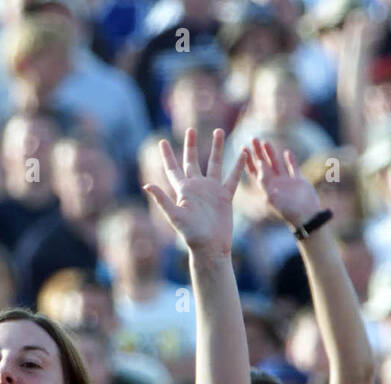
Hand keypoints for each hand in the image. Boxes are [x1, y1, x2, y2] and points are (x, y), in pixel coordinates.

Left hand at [142, 128, 246, 254]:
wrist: (210, 246)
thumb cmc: (191, 234)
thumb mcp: (175, 215)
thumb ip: (162, 199)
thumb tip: (147, 185)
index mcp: (183, 190)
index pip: (173, 168)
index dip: (168, 155)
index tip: (162, 141)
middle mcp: (196, 187)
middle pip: (192, 161)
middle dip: (191, 145)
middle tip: (190, 130)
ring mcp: (211, 191)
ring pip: (214, 163)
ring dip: (217, 148)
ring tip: (218, 131)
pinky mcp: (225, 196)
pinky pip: (232, 177)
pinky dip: (238, 165)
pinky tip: (243, 152)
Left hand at [247, 138, 323, 230]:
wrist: (306, 216)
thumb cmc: (287, 209)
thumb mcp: (271, 196)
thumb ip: (264, 181)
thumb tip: (259, 163)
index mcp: (266, 188)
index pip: (254, 171)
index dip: (248, 160)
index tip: (242, 148)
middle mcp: (275, 184)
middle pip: (264, 165)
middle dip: (258, 152)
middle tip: (253, 138)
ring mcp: (287, 182)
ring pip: (277, 164)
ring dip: (271, 153)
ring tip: (266, 142)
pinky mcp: (299, 181)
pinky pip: (293, 168)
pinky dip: (290, 160)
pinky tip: (287, 152)